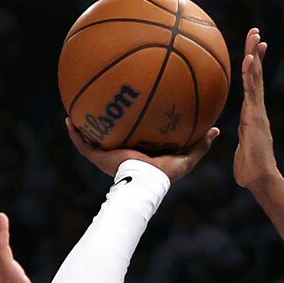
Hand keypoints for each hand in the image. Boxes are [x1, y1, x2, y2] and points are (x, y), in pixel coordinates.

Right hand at [64, 115, 217, 182]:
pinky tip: (68, 119)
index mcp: (141, 150)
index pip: (135, 132)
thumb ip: (200, 144)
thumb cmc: (165, 174)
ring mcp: (109, 155)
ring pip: (93, 137)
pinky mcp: (100, 158)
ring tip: (78, 107)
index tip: (131, 103)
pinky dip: (75, 133)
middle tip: (104, 99)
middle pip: (112, 132)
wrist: (146, 183)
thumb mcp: (186, 157)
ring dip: (85, 124)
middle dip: (106, 118)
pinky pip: (83, 144)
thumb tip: (215, 130)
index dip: (132, 119)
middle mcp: (122, 151)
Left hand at [233, 28, 279, 193]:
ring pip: (255, 77)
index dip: (252, 67)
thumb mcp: (240, 153)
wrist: (260, 178)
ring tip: (255, 35)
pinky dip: (250, 72)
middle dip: (255, 52)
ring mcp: (257, 110)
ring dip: (254, 55)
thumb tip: (231, 150)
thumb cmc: (249, 171)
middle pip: (255, 74)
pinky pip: (251, 89)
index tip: (253, 50)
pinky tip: (249, 57)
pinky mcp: (255, 115)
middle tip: (255, 32)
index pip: (252, 85)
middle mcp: (256, 108)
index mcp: (251, 114)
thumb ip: (238, 145)